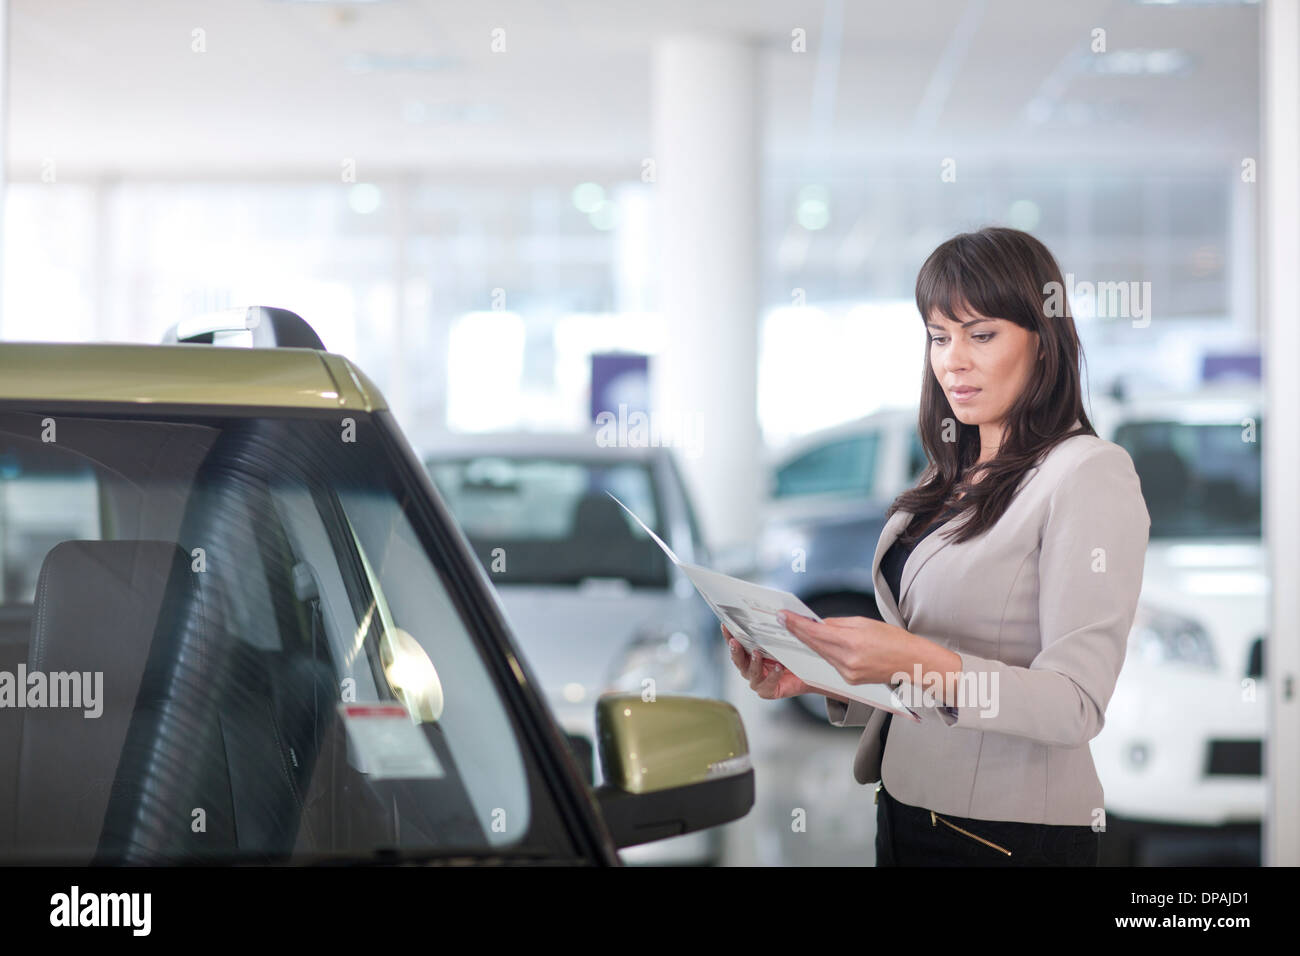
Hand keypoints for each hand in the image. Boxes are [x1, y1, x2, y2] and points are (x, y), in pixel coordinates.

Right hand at [722, 624, 812, 699]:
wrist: (812, 671)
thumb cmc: (797, 652)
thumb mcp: (787, 636)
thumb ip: (781, 626)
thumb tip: (778, 613)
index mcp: (751, 651)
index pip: (737, 642)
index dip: (729, 634)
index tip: (726, 625)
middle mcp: (752, 666)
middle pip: (738, 659)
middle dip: (735, 650)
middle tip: (735, 641)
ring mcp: (759, 680)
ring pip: (750, 672)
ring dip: (753, 663)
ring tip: (757, 653)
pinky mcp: (770, 691)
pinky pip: (767, 685)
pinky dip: (772, 675)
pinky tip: (779, 667)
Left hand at [777, 611, 915, 684]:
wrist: (911, 662)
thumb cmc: (893, 639)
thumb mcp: (864, 622)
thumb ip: (838, 624)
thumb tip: (819, 624)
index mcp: (852, 642)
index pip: (816, 632)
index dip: (797, 624)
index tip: (784, 616)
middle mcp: (848, 661)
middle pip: (815, 644)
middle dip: (798, 631)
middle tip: (784, 620)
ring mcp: (848, 673)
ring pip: (821, 654)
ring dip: (809, 642)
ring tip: (797, 629)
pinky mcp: (850, 680)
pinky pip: (831, 663)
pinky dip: (824, 652)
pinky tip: (818, 644)